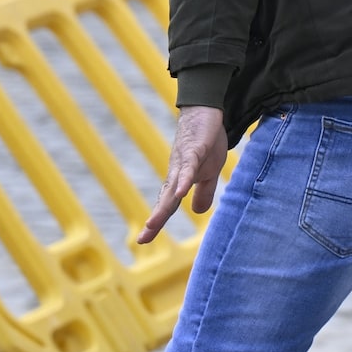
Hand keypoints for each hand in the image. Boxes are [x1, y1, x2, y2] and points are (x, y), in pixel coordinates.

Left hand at [140, 105, 226, 243]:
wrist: (206, 111)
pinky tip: (181, 192)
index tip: (143, 240)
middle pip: (165, 200)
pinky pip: (189, 166)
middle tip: (143, 238)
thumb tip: (197, 211)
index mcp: (180, 180)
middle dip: (155, 219)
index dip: (157, 221)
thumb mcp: (209, 171)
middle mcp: (177, 173)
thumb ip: (203, 191)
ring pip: (173, 186)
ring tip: (154, 222)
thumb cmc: (206, 142)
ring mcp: (184, 161)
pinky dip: (185, 180)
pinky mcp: (195, 149)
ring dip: (164, 205)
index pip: (167, 204)